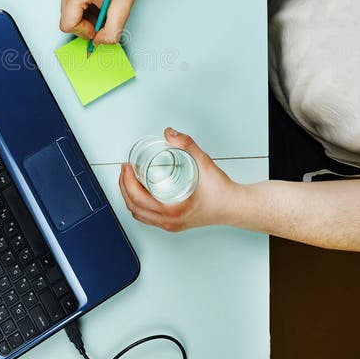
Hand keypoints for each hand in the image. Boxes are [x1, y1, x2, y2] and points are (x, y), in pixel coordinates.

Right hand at [59, 0, 144, 43]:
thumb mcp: (121, 11)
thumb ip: (110, 33)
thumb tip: (98, 42)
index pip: (67, 24)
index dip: (84, 31)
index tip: (98, 28)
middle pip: (67, 19)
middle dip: (86, 24)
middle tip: (104, 17)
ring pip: (69, 12)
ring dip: (85, 16)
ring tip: (102, 7)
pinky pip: (71, 2)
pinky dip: (84, 8)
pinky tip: (97, 1)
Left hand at [120, 128, 238, 231]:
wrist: (235, 206)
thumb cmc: (222, 192)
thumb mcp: (203, 163)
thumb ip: (187, 144)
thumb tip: (170, 133)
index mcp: (171, 211)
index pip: (137, 199)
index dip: (126, 181)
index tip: (126, 167)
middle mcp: (168, 222)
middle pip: (133, 207)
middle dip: (124, 187)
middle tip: (125, 170)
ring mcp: (170, 225)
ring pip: (139, 214)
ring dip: (130, 197)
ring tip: (130, 179)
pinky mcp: (174, 223)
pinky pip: (148, 217)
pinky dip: (139, 205)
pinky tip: (142, 192)